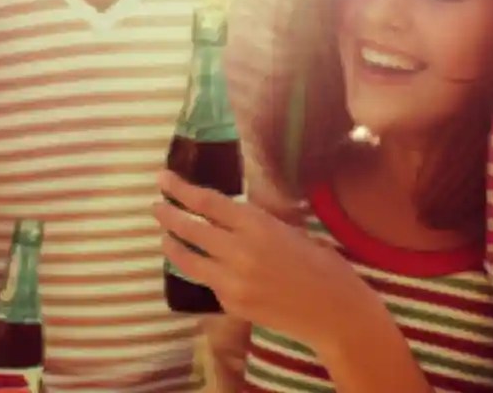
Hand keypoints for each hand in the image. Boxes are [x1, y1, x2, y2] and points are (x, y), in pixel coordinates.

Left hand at [153, 171, 382, 353]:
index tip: (163, 178)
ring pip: (188, 261)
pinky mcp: (230, 305)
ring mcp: (231, 282)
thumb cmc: (323, 265)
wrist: (335, 314)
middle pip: (190, 229)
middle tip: (156, 206)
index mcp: (257, 225)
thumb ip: (256, 222)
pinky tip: (200, 265)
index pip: (207, 202)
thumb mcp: (291, 230)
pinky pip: (208, 283)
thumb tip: (228, 212)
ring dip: (172, 246)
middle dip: (168, 215)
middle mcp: (238, 252)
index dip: (180, 189)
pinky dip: (201, 271)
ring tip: (164, 237)